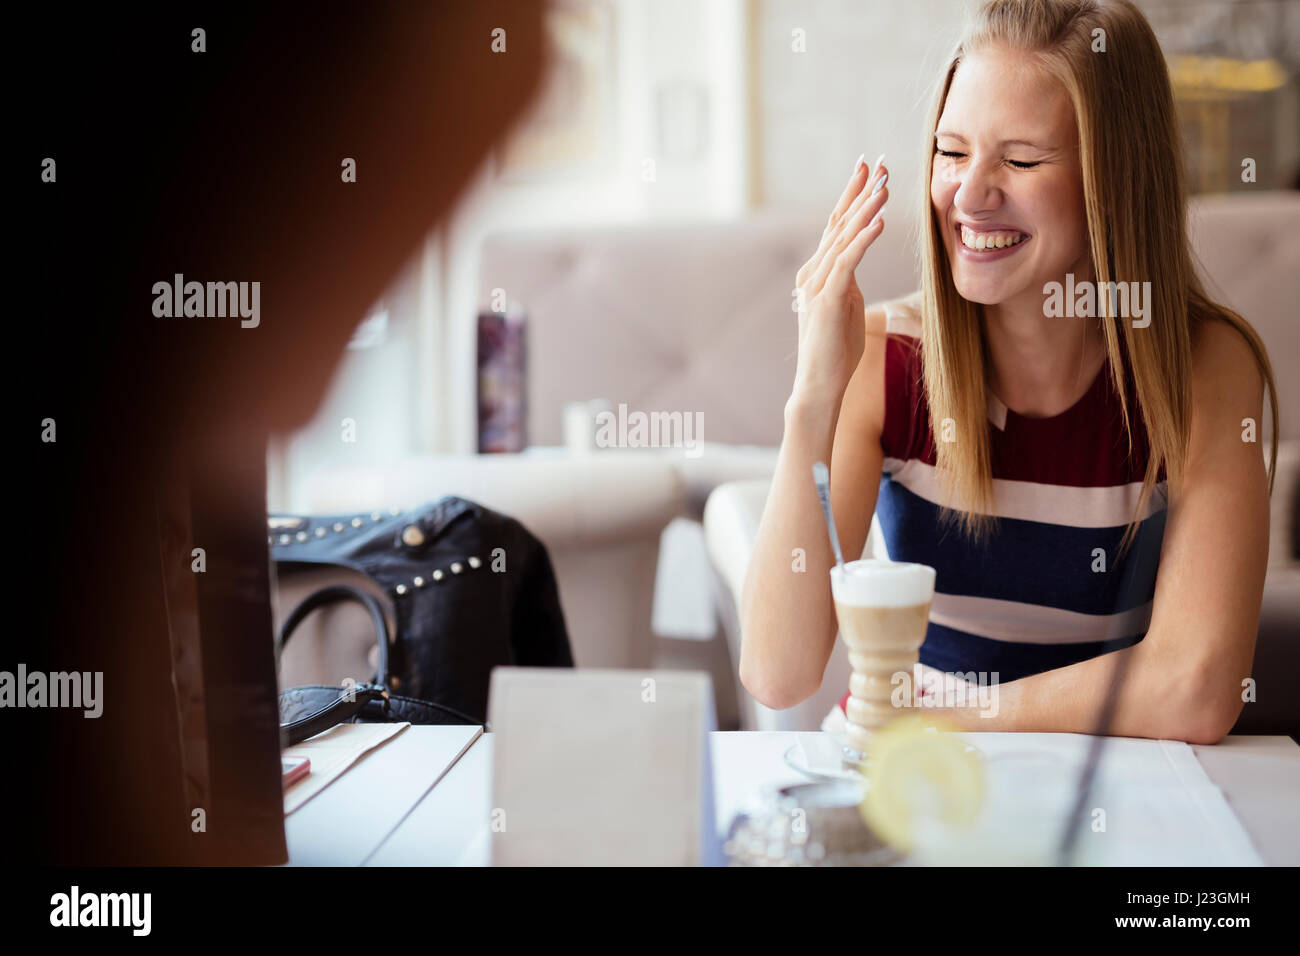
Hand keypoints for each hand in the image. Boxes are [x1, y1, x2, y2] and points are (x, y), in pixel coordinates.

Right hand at [791, 155, 888, 407]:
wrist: (819, 384)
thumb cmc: (836, 352)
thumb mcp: (846, 307)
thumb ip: (847, 283)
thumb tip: (855, 266)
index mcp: (817, 273)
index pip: (836, 226)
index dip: (852, 196)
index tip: (868, 170)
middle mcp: (813, 272)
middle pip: (838, 223)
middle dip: (859, 191)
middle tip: (876, 163)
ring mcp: (816, 285)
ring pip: (844, 238)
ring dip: (866, 209)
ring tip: (884, 185)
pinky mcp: (826, 300)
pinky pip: (847, 263)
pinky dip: (863, 240)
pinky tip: (878, 222)